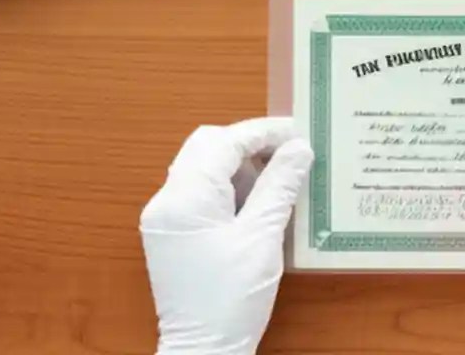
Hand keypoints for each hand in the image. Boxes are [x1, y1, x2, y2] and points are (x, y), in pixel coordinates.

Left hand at [140, 118, 313, 354]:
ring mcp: (165, 217)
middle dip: (249, 144)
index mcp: (185, 198)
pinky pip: (199, 193)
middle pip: (207, 147)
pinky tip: (259, 201)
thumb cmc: (231, 298)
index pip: (223, 142)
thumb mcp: (263, 238)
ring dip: (239, 165)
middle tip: (289, 153)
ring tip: (280, 177)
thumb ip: (280, 186)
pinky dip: (228, 187)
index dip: (262, 132)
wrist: (202, 350)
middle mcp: (166, 200)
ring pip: (202, 168)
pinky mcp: (172, 234)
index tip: (298, 131)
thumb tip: (299, 148)